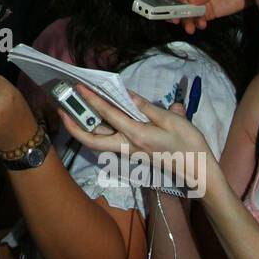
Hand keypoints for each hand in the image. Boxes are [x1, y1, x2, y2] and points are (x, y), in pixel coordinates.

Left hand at [58, 84, 216, 191]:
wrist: (198, 171)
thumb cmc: (189, 145)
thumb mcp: (173, 121)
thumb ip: (147, 108)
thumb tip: (128, 95)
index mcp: (137, 135)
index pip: (109, 115)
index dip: (92, 100)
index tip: (80, 87)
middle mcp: (128, 146)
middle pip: (92, 140)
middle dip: (73, 126)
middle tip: (60, 109)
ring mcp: (129, 152)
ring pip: (98, 143)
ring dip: (82, 129)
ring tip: (72, 111)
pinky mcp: (133, 153)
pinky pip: (109, 142)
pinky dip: (98, 131)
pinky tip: (96, 119)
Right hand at [163, 0, 249, 33]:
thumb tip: (191, 1)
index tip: (178, 0)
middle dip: (174, 10)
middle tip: (177, 18)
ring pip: (182, 11)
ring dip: (184, 20)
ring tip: (190, 27)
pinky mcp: (205, 10)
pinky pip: (195, 18)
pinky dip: (196, 23)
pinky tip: (202, 24)